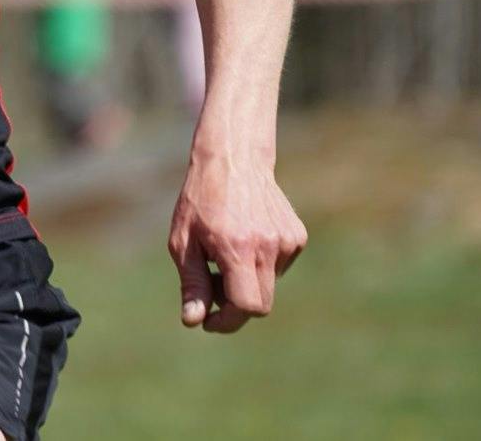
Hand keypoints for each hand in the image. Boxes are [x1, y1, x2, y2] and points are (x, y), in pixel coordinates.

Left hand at [167, 150, 306, 332]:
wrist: (234, 158)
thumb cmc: (200, 200)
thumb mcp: (183, 241)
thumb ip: (192, 283)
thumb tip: (194, 320)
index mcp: (238, 248)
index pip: (246, 306)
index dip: (227, 321)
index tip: (209, 320)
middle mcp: (268, 246)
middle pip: (261, 304)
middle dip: (235, 306)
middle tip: (211, 286)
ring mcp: (287, 241)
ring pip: (269, 286)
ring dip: (246, 282)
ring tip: (224, 253)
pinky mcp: (297, 236)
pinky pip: (278, 267)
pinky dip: (260, 264)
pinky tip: (245, 239)